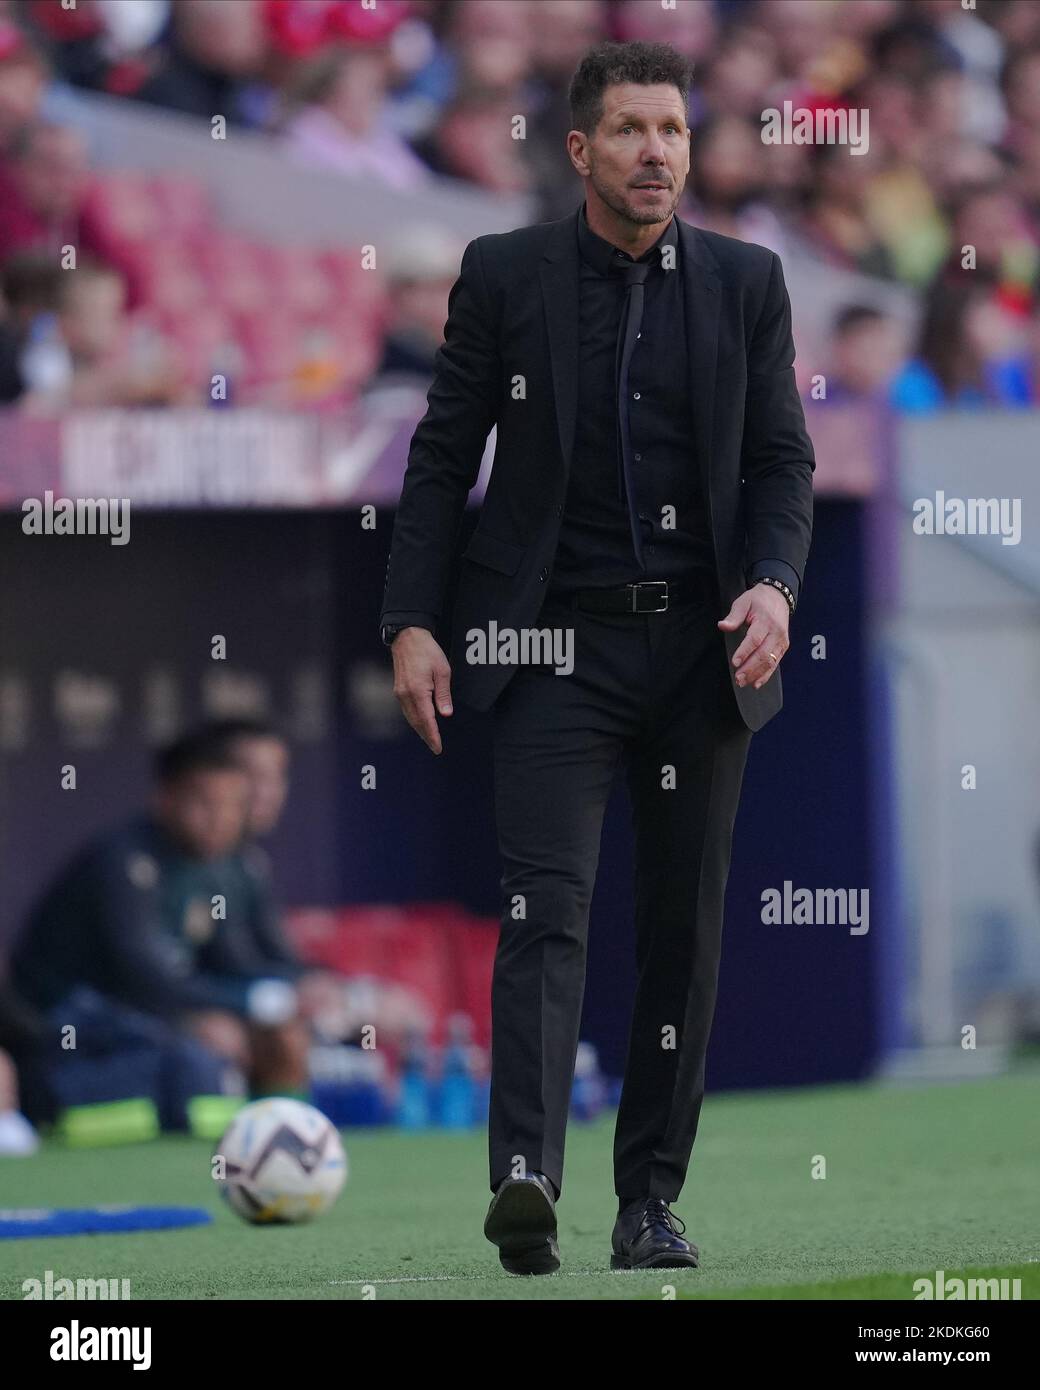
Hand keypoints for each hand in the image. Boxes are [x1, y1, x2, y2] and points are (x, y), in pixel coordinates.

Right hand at [391, 627, 452, 754]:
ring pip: (410, 718)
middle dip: (426, 736)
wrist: (408, 637)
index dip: (433, 735)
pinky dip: (414, 720)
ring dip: (420, 729)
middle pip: (417, 722)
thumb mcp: (442, 671)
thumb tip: (445, 714)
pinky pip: (407, 710)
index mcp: (418, 691)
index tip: (438, 747)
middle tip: (435, 747)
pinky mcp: (399, 689)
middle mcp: (406, 695)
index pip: (427, 720)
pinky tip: (420, 722)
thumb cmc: (426, 651)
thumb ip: (443, 695)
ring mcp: (400, 693)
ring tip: (429, 738)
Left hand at [717, 584, 789, 689]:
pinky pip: (776, 663)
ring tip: (744, 683)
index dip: (745, 652)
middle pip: (763, 654)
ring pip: (770, 661)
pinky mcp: (783, 646)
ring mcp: (781, 641)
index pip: (754, 639)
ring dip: (757, 674)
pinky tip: (757, 683)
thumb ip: (734, 616)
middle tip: (738, 678)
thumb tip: (722, 626)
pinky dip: (766, 675)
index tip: (735, 662)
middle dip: (750, 668)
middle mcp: (776, 632)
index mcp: (765, 621)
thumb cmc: (758, 600)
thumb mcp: (743, 602)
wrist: (779, 596)